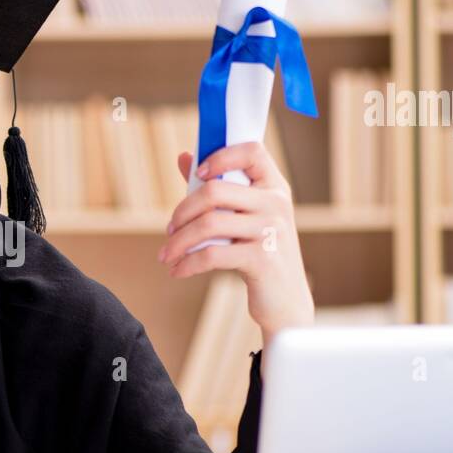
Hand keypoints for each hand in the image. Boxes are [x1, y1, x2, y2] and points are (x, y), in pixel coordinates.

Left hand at [156, 141, 314, 346]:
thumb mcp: (244, 217)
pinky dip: (187, 264)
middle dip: (181, 212)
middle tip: (169, 230)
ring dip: (178, 241)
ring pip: (208, 224)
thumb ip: (216, 186)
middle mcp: (276, 203)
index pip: (252, 151)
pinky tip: (177, 271)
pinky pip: (211, 255)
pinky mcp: (262, 259)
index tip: (199, 174)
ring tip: (167, 255)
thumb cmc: (260, 253)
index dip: (221, 156)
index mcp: (274, 187)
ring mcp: (271, 231)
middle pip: (215, 191)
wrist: (286, 301)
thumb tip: (184, 156)